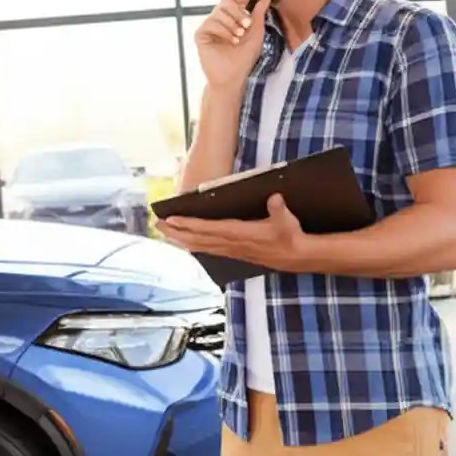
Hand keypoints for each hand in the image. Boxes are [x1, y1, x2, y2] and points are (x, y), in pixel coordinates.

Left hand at [155, 193, 307, 271]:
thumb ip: (278, 209)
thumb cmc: (290, 235)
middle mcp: (231, 244)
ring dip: (182, 240)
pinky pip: (209, 250)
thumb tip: (274, 198)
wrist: (297, 256)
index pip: (208, 228)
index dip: (189, 224)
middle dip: (177, 232)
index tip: (172, 219)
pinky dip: (195, 246)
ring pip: (201, 246)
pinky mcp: (234, 254)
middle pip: (198, 239)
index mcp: (239, 234)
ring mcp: (232, 250)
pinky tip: (187, 244)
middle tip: (158, 226)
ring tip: (166, 234)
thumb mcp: (286, 220)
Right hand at [194, 0, 271, 93]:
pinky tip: (230, 41)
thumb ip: (259, 14)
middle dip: (238, 12)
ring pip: (218, 12)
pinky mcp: (201, 35)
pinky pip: (211, 23)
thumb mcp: (256, 33)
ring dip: (232, 24)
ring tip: (238, 38)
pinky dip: (223, 31)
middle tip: (246, 25)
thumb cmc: (245, 57)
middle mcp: (219, 20)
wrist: (233, 75)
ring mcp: (209, 27)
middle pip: (225, 1)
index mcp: (231, 17)